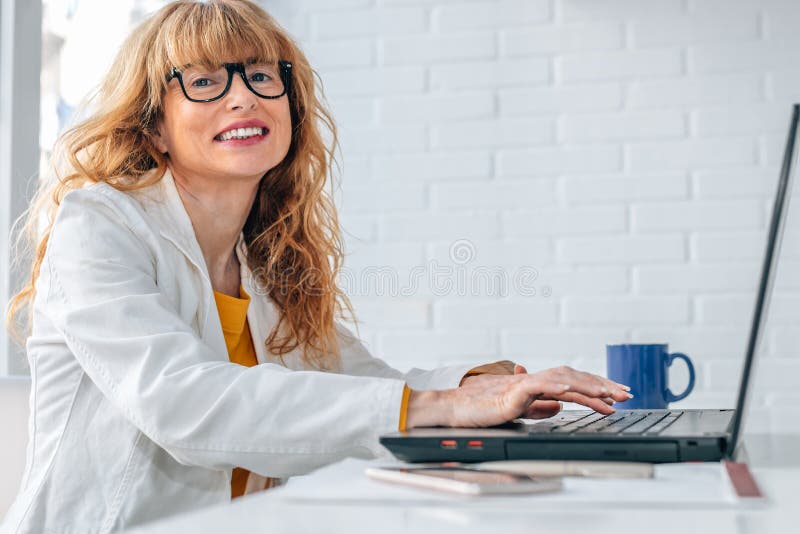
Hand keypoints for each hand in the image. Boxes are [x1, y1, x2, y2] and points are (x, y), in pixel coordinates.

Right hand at [407, 365, 632, 428]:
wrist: (456, 408)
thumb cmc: (482, 409)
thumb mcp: (518, 409)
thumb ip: (539, 407)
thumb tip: (560, 406)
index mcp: (536, 384)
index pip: (572, 381)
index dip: (596, 384)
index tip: (617, 393)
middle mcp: (533, 379)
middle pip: (574, 376)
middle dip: (602, 384)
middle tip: (626, 394)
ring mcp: (523, 384)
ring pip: (561, 379)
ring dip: (587, 386)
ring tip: (608, 395)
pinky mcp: (512, 392)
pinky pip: (538, 385)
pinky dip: (556, 386)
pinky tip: (571, 391)